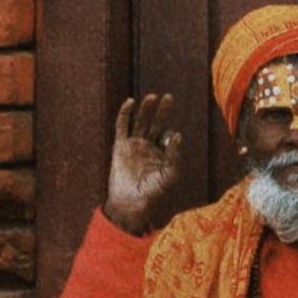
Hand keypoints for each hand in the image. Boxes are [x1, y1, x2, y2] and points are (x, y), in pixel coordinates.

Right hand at [104, 93, 180, 235]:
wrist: (132, 202)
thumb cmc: (154, 192)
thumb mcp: (170, 174)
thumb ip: (175, 155)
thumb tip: (177, 134)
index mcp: (161, 153)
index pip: (167, 136)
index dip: (170, 136)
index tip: (169, 140)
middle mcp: (147, 147)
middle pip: (155, 123)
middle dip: (162, 111)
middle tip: (169, 97)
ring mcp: (133, 145)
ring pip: (140, 121)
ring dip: (146, 109)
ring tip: (153, 96)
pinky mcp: (120, 145)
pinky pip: (122, 125)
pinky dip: (125, 113)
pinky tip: (131, 102)